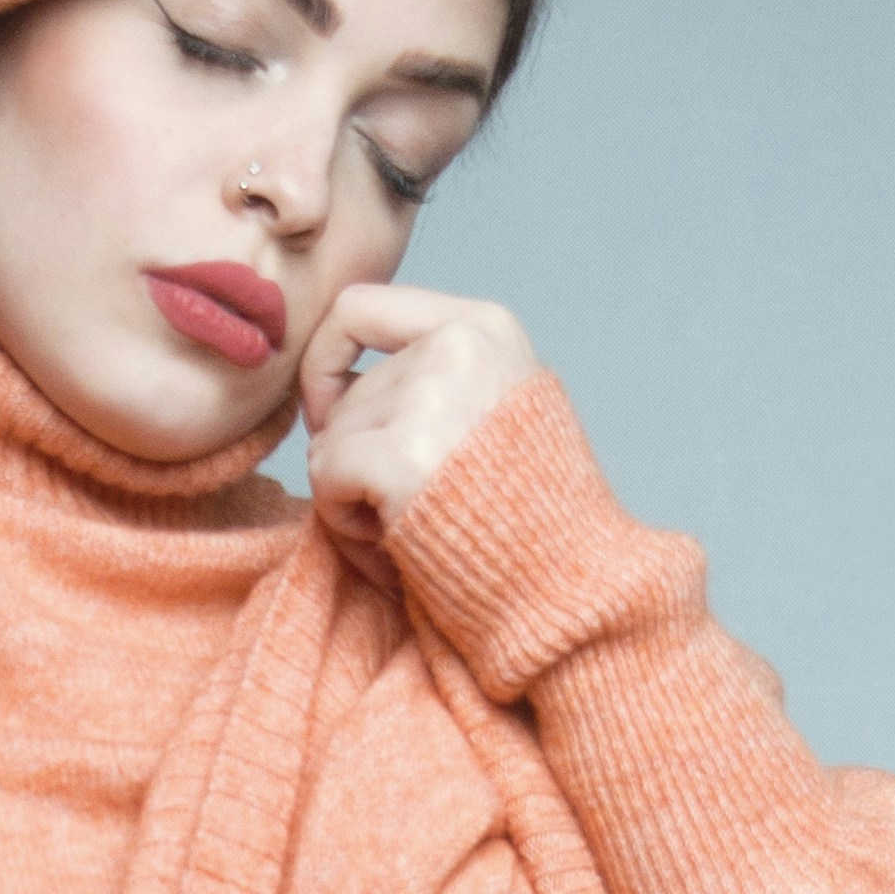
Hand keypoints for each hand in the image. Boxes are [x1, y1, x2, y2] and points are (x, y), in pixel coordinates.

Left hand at [297, 285, 539, 593]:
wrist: (569, 584)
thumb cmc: (532, 518)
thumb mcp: (502, 409)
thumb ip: (436, 378)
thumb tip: (336, 382)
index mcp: (484, 327)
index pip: (356, 309)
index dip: (325, 364)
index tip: (335, 416)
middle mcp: (458, 347)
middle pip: (344, 396)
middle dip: (356, 464)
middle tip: (398, 516)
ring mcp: (431, 397)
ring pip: (327, 442)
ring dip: (350, 501)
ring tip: (405, 535)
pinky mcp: (403, 455)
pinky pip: (324, 476)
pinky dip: (344, 522)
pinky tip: (391, 548)